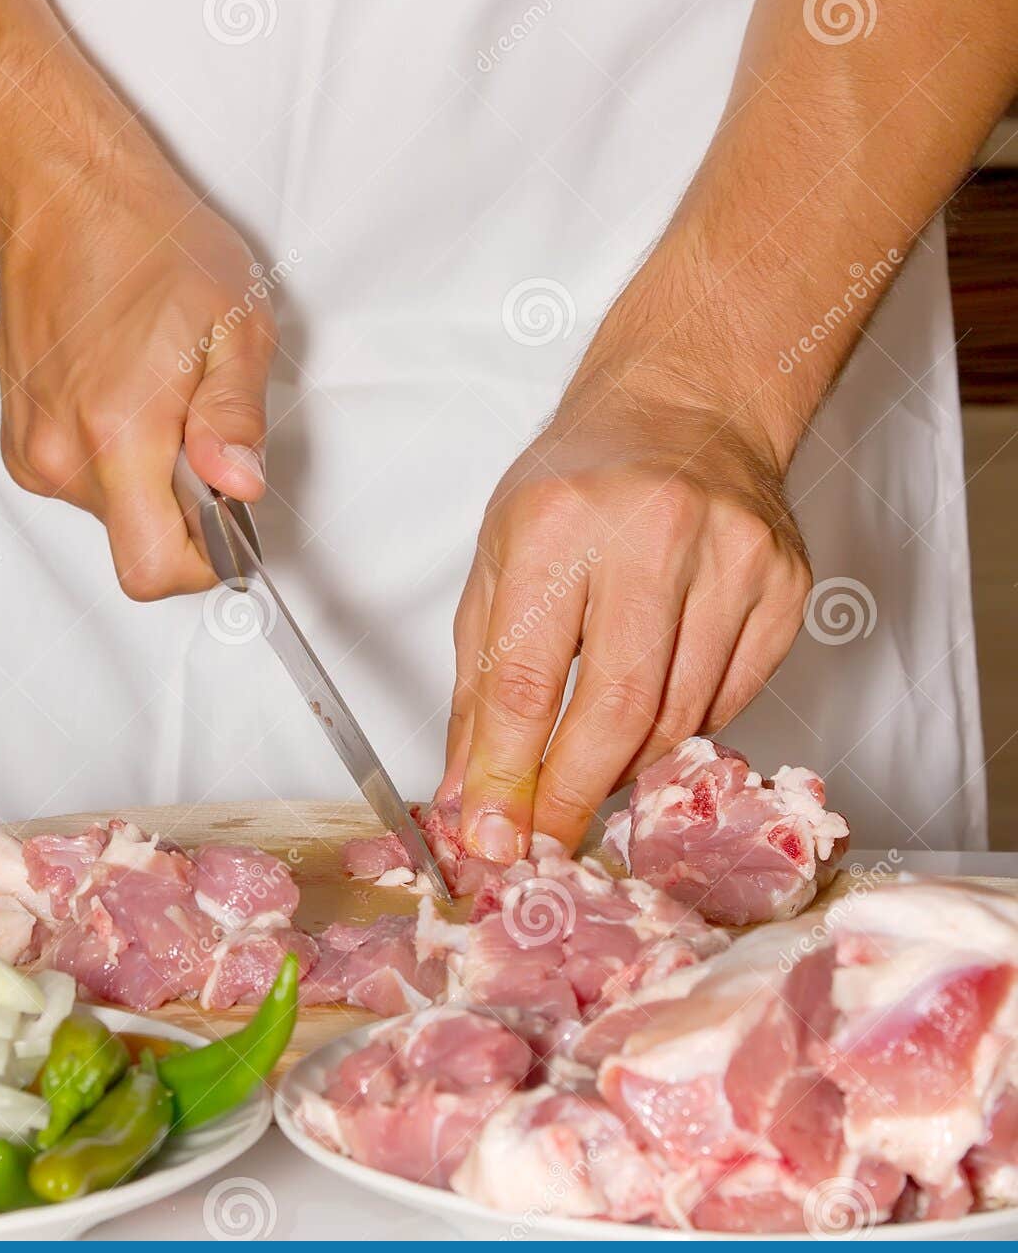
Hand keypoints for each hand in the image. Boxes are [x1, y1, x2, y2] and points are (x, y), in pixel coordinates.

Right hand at [0, 137, 274, 599]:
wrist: (67, 201)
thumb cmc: (151, 246)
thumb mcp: (234, 323)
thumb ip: (237, 417)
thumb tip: (241, 486)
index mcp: (117, 432)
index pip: (153, 568)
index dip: (205, 562)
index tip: (230, 520)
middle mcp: (61, 453)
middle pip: (137, 541)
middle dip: (184, 505)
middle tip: (200, 425)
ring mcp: (32, 450)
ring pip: (112, 513)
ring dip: (150, 475)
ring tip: (160, 393)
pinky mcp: (19, 441)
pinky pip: (84, 483)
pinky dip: (115, 457)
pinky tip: (125, 393)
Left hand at [441, 382, 810, 859]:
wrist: (686, 408)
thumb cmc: (580, 484)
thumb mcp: (499, 560)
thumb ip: (479, 682)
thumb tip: (467, 794)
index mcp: (558, 522)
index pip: (525, 678)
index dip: (507, 776)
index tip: (491, 841)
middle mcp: (651, 533)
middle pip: (616, 709)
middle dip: (574, 795)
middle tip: (546, 843)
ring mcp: (731, 558)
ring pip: (680, 716)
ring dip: (627, 764)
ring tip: (593, 764)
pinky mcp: (785, 585)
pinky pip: (732, 699)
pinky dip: (684, 727)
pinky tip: (656, 706)